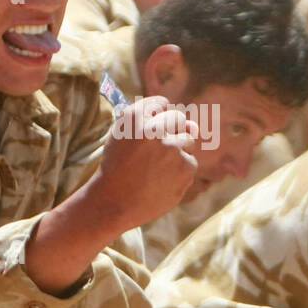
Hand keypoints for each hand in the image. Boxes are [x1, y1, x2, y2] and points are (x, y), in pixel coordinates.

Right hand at [88, 95, 197, 232]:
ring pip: (188, 140)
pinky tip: (161, 181)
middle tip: (152, 153)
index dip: (154, 117)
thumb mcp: (120, 136)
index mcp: (134, 118)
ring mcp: (172, 149)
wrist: (112, 204)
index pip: (160, 103)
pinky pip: (190, 162)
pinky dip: (179, 171)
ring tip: (155, 168)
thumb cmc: (116, 168)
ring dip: (176, 151)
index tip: (146, 133)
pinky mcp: (185, 168)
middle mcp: (154, 129)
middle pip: (177, 118)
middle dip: (169, 132)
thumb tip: (195, 126)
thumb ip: (151, 119)